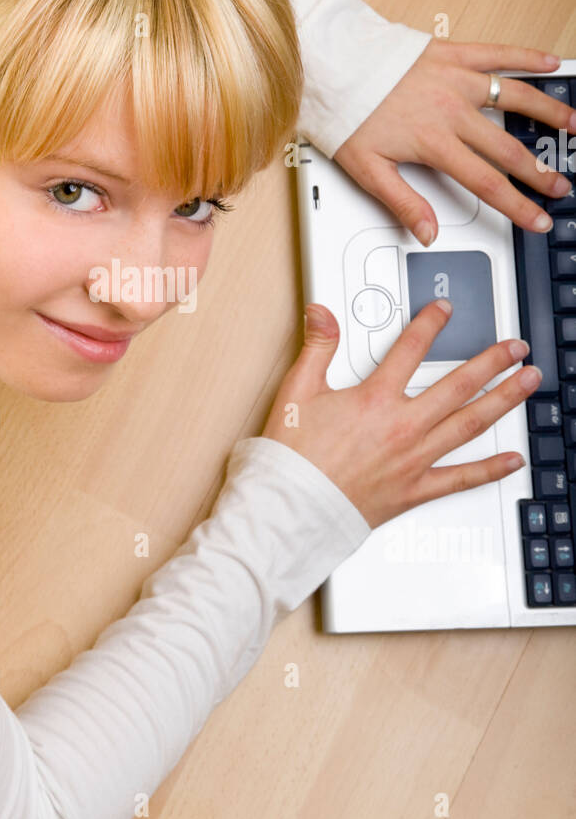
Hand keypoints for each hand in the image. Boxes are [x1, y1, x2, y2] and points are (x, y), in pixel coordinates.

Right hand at [261, 300, 537, 531]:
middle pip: (458, 385)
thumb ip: (317, 348)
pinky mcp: (414, 489)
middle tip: (515, 348)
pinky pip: (461, 479)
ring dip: (503, 400)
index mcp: (374, 399)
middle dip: (492, 362)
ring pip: (469, 424)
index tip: (445, 310)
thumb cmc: (293, 458)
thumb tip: (322, 313)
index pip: (411, 349)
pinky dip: (490, 469)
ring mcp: (413, 459)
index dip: (431, 324)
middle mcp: (402, 426)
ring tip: (527, 383)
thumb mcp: (296, 391)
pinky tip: (513, 460)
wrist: (291, 509)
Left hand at [332, 38, 570, 244]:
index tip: (537, 218)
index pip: (485, 182)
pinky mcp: (452, 53)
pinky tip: (551, 62)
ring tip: (573, 126)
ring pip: (514, 97)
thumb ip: (402, 202)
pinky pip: (497, 53)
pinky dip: (527, 57)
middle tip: (560, 185)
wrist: (332, 65)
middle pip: (507, 147)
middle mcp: (450, 110)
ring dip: (548, 113)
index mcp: (433, 142)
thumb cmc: (346, 113)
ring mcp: (455, 79)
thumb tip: (427, 232)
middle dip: (539, 170)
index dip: (516, 205)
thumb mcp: (366, 169)